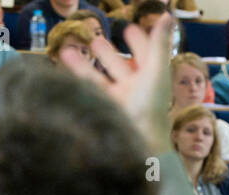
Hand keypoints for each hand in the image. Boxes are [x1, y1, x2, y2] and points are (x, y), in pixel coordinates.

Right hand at [63, 19, 170, 153]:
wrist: (135, 145)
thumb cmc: (150, 109)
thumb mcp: (156, 71)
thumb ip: (159, 44)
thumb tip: (166, 15)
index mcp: (151, 81)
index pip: (146, 56)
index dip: (140, 42)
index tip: (130, 29)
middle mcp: (134, 92)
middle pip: (120, 68)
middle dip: (108, 54)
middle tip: (96, 40)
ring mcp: (116, 103)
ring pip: (98, 79)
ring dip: (83, 64)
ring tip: (67, 50)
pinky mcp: (101, 112)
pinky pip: (87, 93)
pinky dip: (75, 80)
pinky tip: (62, 69)